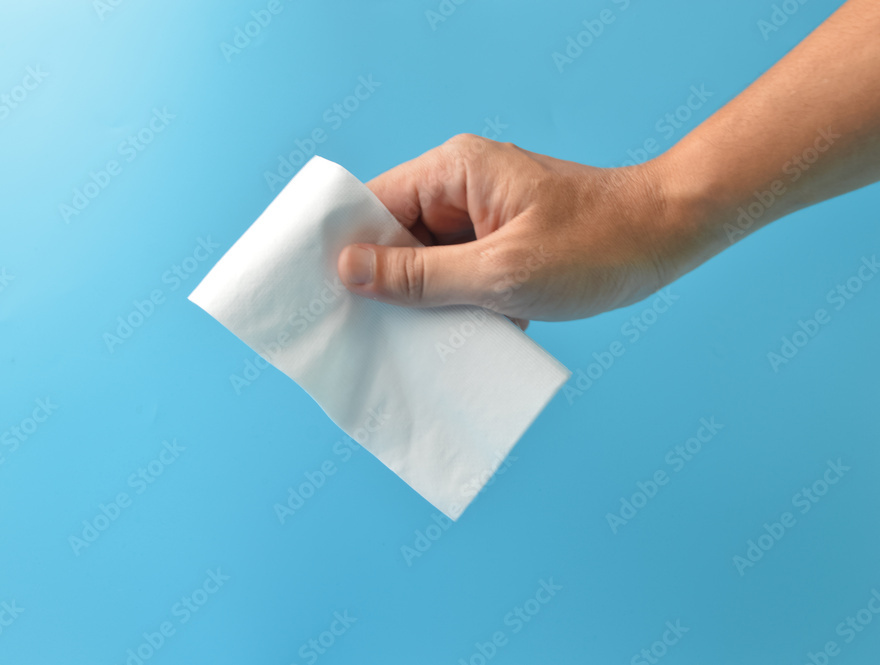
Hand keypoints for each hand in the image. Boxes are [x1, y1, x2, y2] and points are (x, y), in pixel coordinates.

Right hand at [337, 133, 698, 322]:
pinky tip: (451, 337)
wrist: (670, 238)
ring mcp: (482, 214)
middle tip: (360, 331)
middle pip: (395, 235)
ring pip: (426, 259)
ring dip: (423, 300)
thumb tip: (349, 271)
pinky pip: (458, 271)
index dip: (345, 248)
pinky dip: (454, 302)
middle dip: (383, 283)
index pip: (374, 204)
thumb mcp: (501, 272)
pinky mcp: (500, 241)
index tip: (321, 294)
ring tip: (406, 342)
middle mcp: (462, 186)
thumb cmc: (597, 245)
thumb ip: (422, 276)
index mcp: (455, 171)